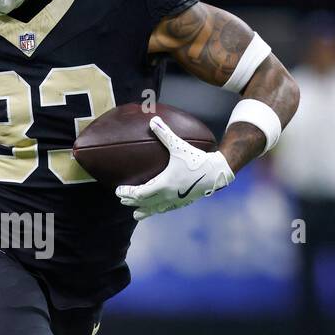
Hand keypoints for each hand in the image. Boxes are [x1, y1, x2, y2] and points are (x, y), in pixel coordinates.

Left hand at [116, 115, 233, 220]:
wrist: (216, 173)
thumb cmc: (196, 159)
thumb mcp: (178, 146)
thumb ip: (164, 133)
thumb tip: (153, 120)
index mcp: (164, 184)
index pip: (140, 193)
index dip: (128, 193)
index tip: (118, 191)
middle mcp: (168, 196)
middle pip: (144, 203)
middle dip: (132, 202)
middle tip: (122, 199)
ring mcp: (175, 201)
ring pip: (155, 210)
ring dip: (144, 211)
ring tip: (135, 213)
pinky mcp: (183, 203)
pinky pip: (166, 210)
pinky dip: (157, 211)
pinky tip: (155, 210)